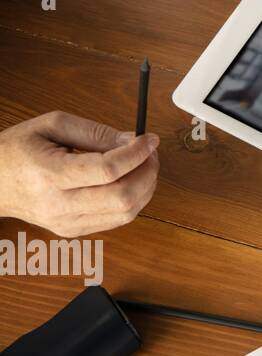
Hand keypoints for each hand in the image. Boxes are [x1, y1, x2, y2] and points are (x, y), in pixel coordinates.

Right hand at [0, 111, 159, 236]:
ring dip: (145, 187)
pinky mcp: (73, 230)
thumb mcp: (52, 125)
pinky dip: (134, 199)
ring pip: (126, 213)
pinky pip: (117, 220)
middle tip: (150, 152)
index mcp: (49, 174)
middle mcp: (58, 205)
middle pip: (122, 197)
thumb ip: (95, 132)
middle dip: (147, 172)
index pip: (107, 171)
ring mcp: (66, 222)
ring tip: (143, 164)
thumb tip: (132, 140)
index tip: (149, 139)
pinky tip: (130, 180)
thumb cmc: (18, 149)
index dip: (136, 154)